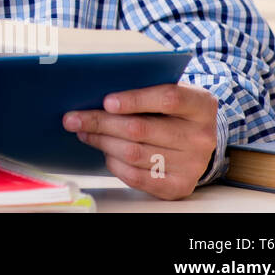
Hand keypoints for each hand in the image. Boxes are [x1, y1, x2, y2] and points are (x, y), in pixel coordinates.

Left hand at [62, 83, 217, 199]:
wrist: (200, 139)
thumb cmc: (174, 110)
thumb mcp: (170, 90)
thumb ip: (144, 88)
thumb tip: (95, 92)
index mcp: (200, 104)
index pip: (168, 98)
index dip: (134, 100)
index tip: (107, 101)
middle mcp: (201, 136)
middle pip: (141, 129)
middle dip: (101, 123)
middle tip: (74, 118)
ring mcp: (192, 164)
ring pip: (134, 153)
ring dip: (102, 142)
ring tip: (84, 132)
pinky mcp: (180, 185)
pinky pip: (137, 177)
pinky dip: (114, 164)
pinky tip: (105, 152)